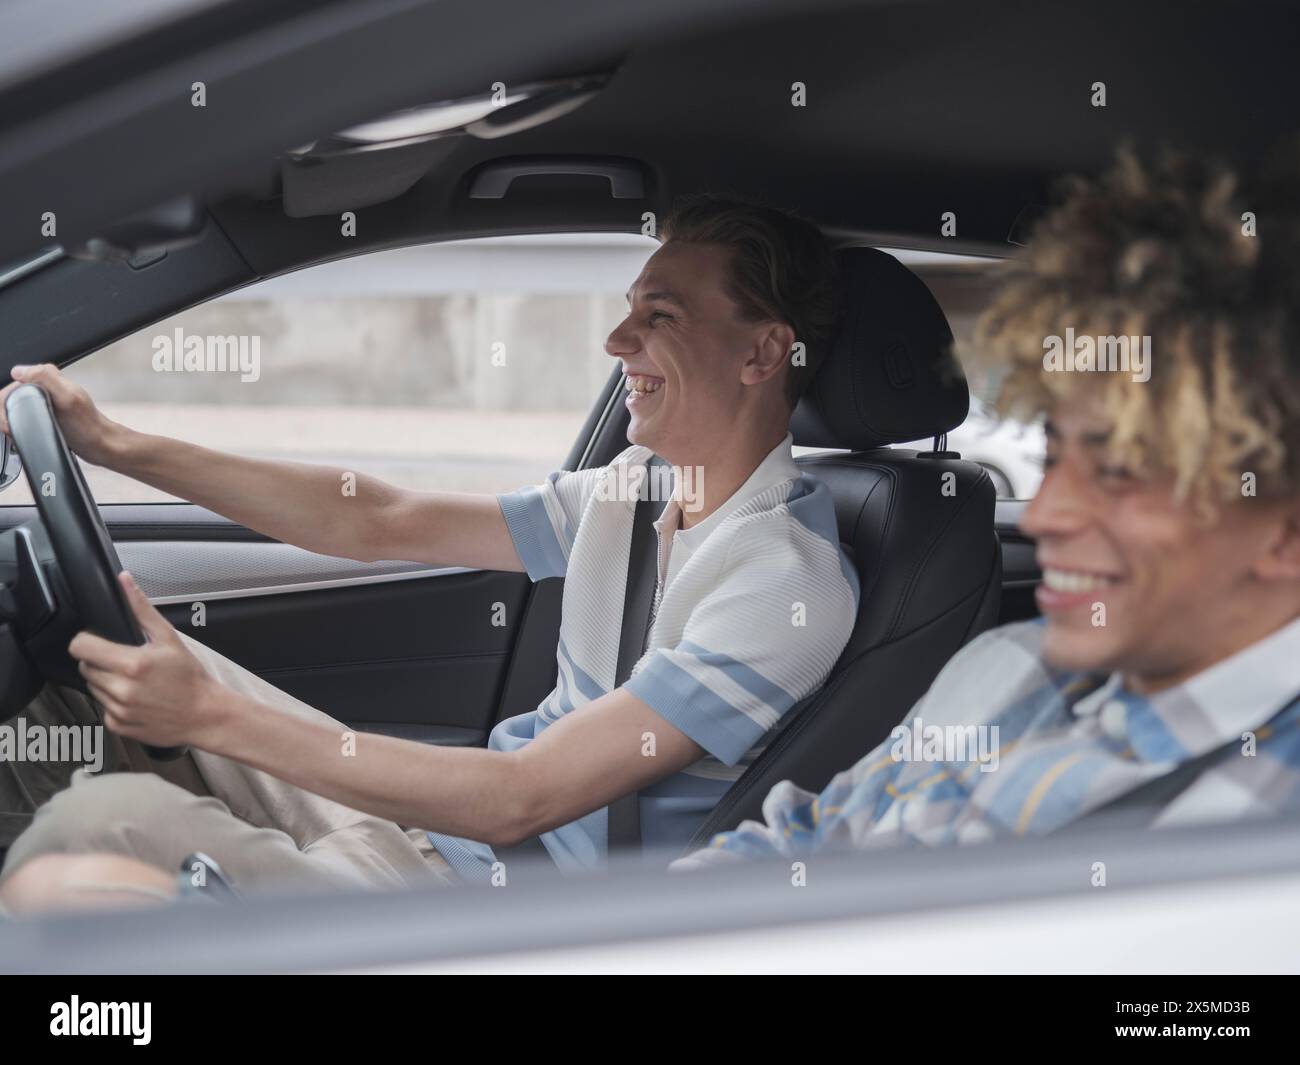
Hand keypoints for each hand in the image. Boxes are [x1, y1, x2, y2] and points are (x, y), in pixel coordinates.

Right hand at [0, 363, 120, 465]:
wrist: (100, 445)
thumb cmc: (87, 426)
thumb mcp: (67, 398)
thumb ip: (45, 377)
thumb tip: (18, 370)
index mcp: (47, 379)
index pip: (11, 384)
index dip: (4, 403)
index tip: (9, 422)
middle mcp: (44, 388)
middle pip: (9, 397)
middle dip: (5, 415)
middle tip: (12, 431)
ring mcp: (43, 403)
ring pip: (12, 408)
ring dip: (9, 422)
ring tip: (15, 434)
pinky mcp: (43, 416)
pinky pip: (20, 418)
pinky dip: (16, 428)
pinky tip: (19, 436)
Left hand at [68, 572, 225, 749]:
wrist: (204, 714)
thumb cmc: (189, 677)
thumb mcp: (169, 638)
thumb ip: (141, 609)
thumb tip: (124, 582)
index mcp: (131, 664)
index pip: (80, 647)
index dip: (87, 640)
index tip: (99, 641)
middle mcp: (121, 689)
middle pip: (85, 667)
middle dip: (100, 661)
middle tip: (126, 661)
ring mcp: (118, 710)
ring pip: (93, 687)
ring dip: (106, 681)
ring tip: (134, 680)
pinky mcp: (117, 725)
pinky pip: (102, 707)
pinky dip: (114, 701)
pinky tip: (136, 697)